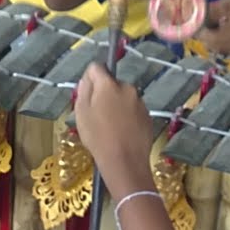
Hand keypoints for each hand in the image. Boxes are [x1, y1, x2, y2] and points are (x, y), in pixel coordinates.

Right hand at [74, 63, 155, 189]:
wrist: (125, 161)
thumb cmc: (98, 137)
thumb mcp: (81, 113)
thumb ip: (83, 91)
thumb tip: (88, 79)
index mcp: (109, 84)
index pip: (97, 67)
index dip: (89, 78)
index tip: (87, 94)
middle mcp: (127, 88)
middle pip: (112, 84)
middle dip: (104, 94)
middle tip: (97, 115)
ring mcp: (140, 102)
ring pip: (123, 98)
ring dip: (117, 105)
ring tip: (111, 127)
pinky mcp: (148, 116)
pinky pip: (133, 110)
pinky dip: (128, 116)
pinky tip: (122, 133)